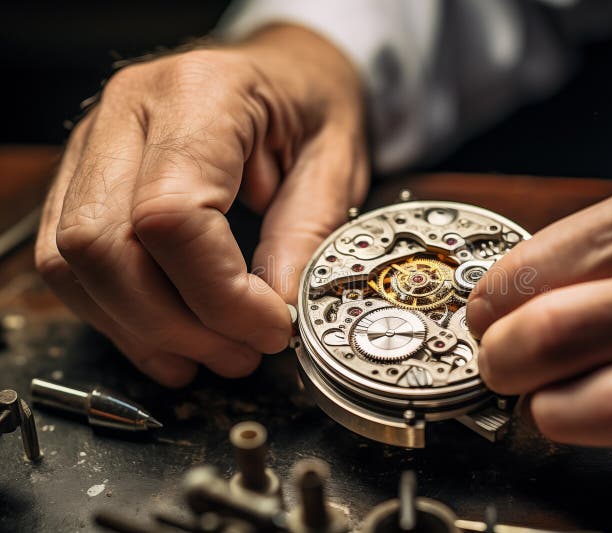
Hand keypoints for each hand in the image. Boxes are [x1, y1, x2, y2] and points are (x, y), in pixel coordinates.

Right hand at [35, 26, 367, 386]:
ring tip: (213, 354)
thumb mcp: (337, 158)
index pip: (172, 214)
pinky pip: (68, 262)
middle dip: (174, 324)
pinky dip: (118, 316)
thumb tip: (275, 303)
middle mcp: (128, 112)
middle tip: (243, 353)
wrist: (281, 72)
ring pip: (72, 262)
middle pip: (104, 245)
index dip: (219, 294)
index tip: (271, 327)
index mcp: (200, 94)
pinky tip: (171, 340)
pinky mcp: (85, 177)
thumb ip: (307, 229)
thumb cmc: (308, 105)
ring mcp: (94, 143)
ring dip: (141, 329)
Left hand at [468, 157, 611, 465]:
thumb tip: (520, 286)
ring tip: (543, 399)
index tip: (483, 313)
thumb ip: (602, 238)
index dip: (489, 302)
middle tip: (497, 362)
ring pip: (608, 406)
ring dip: (551, 411)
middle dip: (501, 361)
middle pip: (554, 339)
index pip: (537, 271)